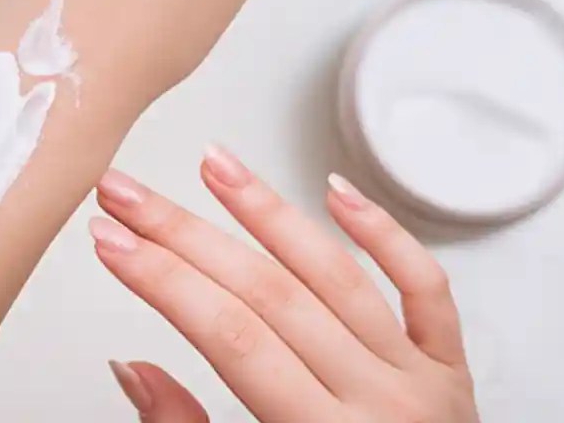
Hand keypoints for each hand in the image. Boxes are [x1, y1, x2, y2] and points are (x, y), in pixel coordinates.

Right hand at [90, 148, 479, 421]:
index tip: (111, 241)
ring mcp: (420, 383)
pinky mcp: (451, 369)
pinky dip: (384, 234)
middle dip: (184, 236)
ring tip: (212, 165)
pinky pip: (426, 287)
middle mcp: (378, 406)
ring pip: (335, 275)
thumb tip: (133, 368)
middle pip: (268, 295)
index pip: (229, 339)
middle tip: (127, 194)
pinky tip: (335, 188)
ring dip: (265, 211)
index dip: (162, 281)